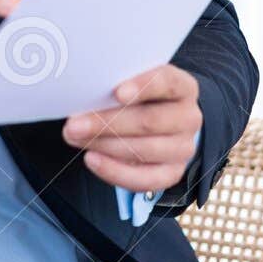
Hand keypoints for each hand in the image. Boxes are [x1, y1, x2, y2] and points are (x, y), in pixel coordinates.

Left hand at [62, 64, 200, 191]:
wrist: (157, 121)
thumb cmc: (136, 98)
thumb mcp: (130, 83)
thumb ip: (114, 84)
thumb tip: (82, 92)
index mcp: (182, 87)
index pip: (167, 82)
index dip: (143, 87)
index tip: (117, 92)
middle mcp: (188, 117)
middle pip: (149, 121)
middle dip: (107, 123)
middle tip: (73, 124)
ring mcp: (184, 147)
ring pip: (144, 150)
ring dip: (104, 145)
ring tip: (74, 138)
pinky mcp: (173, 172)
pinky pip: (146, 179)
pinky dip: (115, 171)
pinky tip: (91, 159)